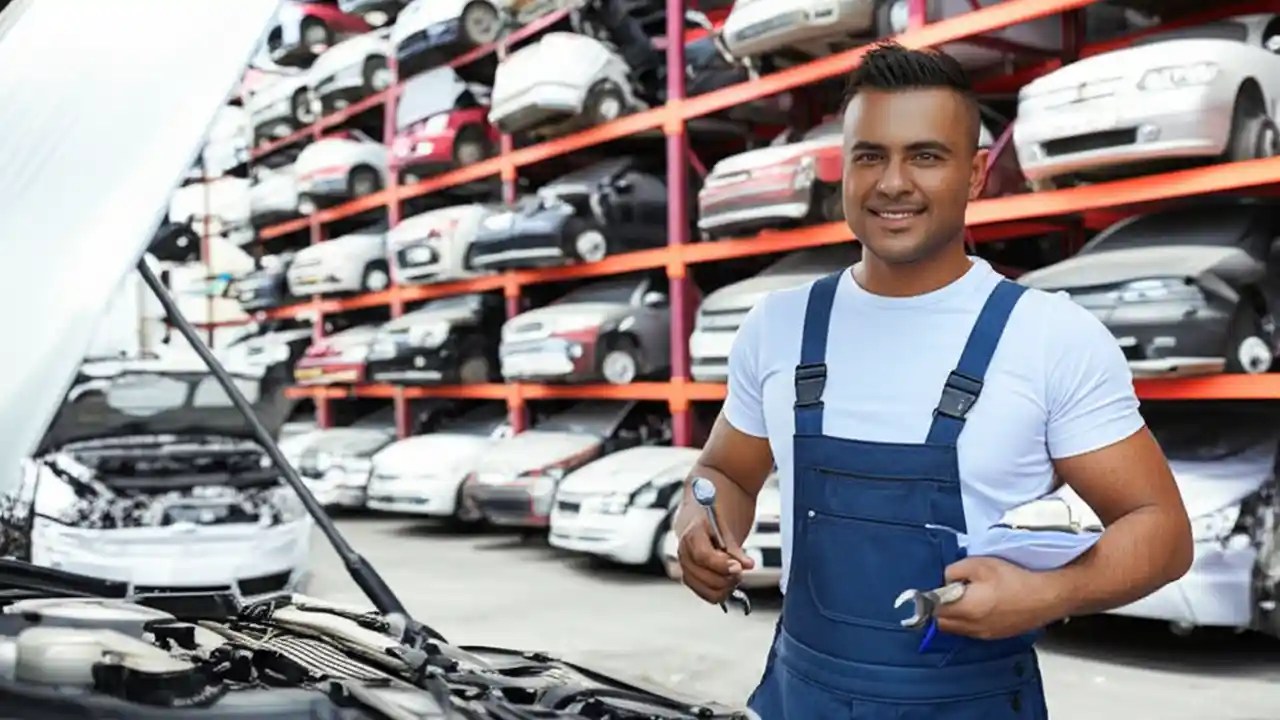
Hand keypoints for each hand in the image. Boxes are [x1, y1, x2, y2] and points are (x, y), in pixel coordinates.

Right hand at [676, 513, 754, 604]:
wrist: (700, 527)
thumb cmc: (712, 526)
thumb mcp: (725, 529)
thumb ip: (736, 548)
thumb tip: (748, 565)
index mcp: (692, 536)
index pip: (703, 556)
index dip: (722, 565)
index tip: (738, 567)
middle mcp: (685, 556)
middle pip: (705, 577)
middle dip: (727, 577)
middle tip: (739, 571)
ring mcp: (686, 570)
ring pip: (707, 590)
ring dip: (725, 587)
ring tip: (734, 577)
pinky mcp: (691, 582)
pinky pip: (707, 595)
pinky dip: (721, 592)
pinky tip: (728, 583)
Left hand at [933, 556, 1062, 639]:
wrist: (1047, 596)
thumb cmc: (1013, 578)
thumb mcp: (979, 564)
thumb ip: (954, 571)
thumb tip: (946, 580)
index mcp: (966, 610)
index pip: (934, 611)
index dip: (931, 599)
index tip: (935, 589)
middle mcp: (973, 628)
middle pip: (943, 623)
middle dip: (941, 609)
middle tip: (951, 591)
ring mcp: (985, 635)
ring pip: (958, 629)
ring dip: (956, 616)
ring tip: (968, 597)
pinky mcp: (997, 636)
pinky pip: (973, 631)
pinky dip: (970, 621)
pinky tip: (983, 605)